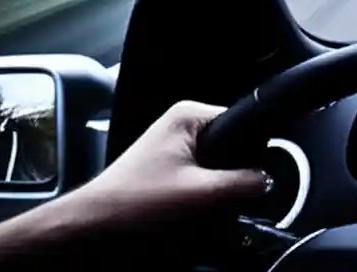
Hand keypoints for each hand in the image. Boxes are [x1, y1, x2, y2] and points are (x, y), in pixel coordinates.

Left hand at [0, 101, 268, 271]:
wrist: (86, 240)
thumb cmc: (132, 209)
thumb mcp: (204, 194)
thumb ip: (248, 182)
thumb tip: (269, 183)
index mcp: (190, 117)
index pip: (249, 126)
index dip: (253, 158)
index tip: (246, 184)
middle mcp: (183, 132)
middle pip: (237, 158)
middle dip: (233, 188)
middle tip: (216, 209)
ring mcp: (176, 159)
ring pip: (222, 182)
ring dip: (218, 207)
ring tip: (197, 221)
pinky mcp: (170, 186)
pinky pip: (205, 198)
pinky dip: (204, 216)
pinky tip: (191, 230)